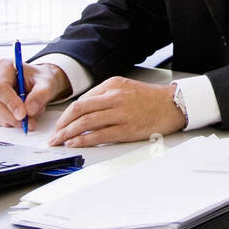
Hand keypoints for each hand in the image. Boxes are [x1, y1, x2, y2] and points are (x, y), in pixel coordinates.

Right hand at [0, 60, 68, 131]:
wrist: (41, 83)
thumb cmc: (42, 79)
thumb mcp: (48, 83)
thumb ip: (41, 94)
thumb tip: (29, 109)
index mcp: (4, 67)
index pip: (1, 87)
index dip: (11, 103)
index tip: (23, 115)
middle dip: (13, 117)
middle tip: (30, 123)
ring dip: (14, 121)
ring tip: (32, 116)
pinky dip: (11, 122)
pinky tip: (24, 118)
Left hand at [48, 77, 185, 147]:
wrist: (174, 105)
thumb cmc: (151, 98)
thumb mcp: (126, 88)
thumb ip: (105, 97)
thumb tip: (83, 113)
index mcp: (113, 85)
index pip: (82, 100)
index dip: (66, 114)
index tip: (60, 124)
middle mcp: (115, 97)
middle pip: (79, 110)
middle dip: (62, 125)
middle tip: (54, 135)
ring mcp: (121, 113)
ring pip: (85, 123)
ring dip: (68, 134)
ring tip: (60, 141)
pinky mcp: (127, 129)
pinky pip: (99, 135)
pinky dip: (83, 140)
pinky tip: (75, 143)